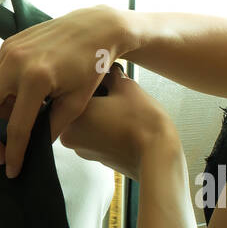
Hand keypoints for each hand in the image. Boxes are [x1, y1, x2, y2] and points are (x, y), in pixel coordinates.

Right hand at [0, 5, 129, 177]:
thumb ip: (52, 127)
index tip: (11, 169)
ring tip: (24, 117)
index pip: (16, 126)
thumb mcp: (76, 102)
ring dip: (0, 113)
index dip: (13, 153)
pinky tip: (25, 96)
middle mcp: (15, 63)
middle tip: (1, 151)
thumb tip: (32, 147)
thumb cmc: (91, 64)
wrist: (94, 27)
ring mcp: (8, 51)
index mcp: (36, 80)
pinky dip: (5, 94)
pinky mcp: (8, 45)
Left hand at [58, 65, 180, 180]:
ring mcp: (81, 150)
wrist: (158, 156)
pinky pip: (96, 135)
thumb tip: (106, 69)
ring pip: (88, 121)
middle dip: (97, 97)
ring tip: (123, 109)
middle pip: (79, 106)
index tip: (109, 79)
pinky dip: (106, 126)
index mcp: (70, 116)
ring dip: (102, 112)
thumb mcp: (125, 86)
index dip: (95, 80)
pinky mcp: (95, 158)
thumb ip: (109, 74)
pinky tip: (123, 122)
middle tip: (117, 93)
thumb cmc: (141, 122)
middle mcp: (68, 136)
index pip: (76, 89)